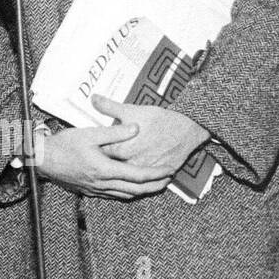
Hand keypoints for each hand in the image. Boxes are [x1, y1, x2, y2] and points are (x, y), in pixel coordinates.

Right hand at [34, 122, 172, 199]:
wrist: (41, 159)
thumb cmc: (63, 145)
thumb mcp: (89, 133)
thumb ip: (114, 132)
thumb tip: (136, 128)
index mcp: (105, 169)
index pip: (138, 175)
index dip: (156, 173)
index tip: (169, 169)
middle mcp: (102, 183)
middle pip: (136, 190)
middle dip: (155, 186)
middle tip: (168, 180)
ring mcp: (95, 189)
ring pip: (125, 195)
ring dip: (142, 191)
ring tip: (154, 185)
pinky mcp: (89, 191)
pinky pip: (113, 196)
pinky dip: (127, 193)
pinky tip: (129, 188)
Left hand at [93, 96, 210, 174]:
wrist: (187, 129)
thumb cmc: (158, 119)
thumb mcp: (131, 110)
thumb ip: (108, 106)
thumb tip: (93, 98)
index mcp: (121, 149)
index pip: (100, 155)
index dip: (94, 151)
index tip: (90, 149)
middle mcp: (130, 164)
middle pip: (111, 167)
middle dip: (105, 162)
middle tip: (98, 158)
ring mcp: (144, 172)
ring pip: (127, 175)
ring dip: (120, 171)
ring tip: (115, 166)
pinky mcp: (156, 176)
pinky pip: (143, 181)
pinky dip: (136, 177)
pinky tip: (131, 173)